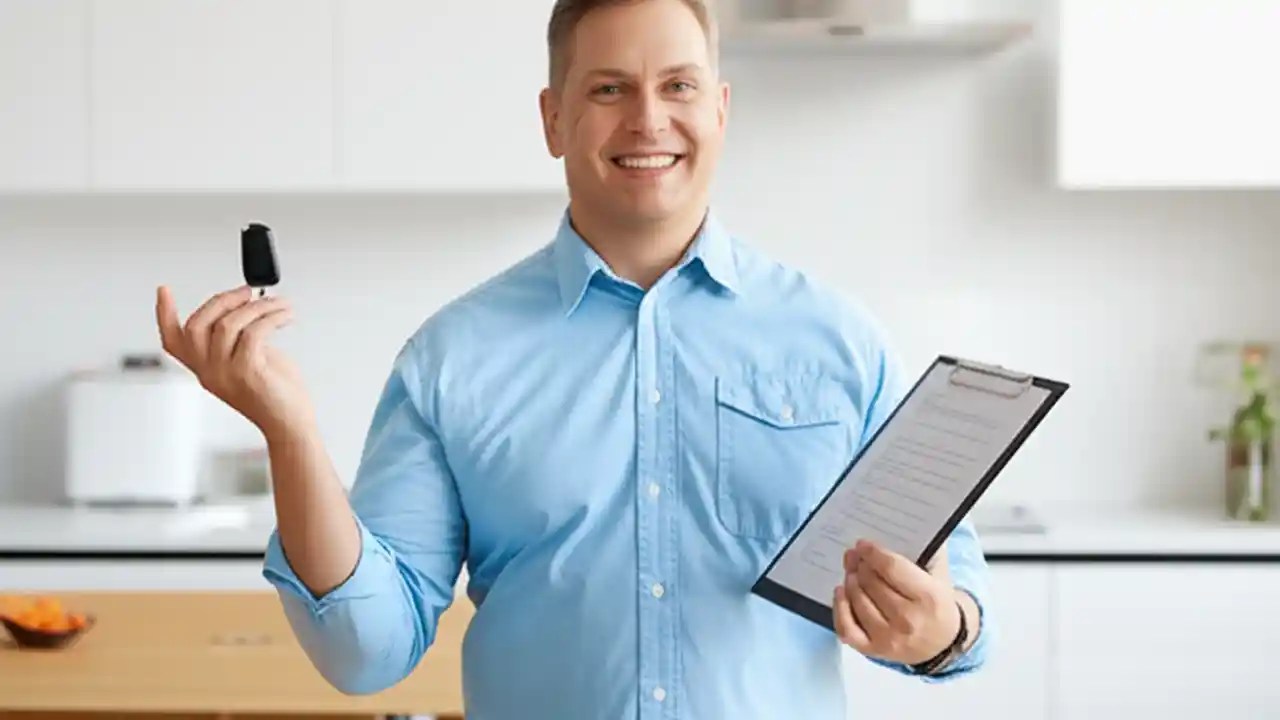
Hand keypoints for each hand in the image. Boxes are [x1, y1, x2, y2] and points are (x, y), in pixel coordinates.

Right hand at [155, 284, 313, 440]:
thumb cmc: (277, 395)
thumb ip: (238, 339)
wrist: (291, 425)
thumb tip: (245, 307)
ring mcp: (226, 373)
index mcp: (206, 370)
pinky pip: (253, 332)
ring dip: (257, 307)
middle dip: (223, 300)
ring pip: (228, 324)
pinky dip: (271, 317)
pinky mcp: (248, 372)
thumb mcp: (249, 362)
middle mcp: (210, 372)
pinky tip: (285, 315)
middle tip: (248, 292)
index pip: (173, 342)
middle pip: (197, 325)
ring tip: (278, 305)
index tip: (163, 290)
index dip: (163, 315)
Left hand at [832, 539, 962, 666]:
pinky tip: (841, 592)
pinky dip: (839, 608)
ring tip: (851, 571)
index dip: (873, 553)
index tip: (863, 545)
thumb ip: (928, 551)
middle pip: (871, 583)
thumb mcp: (939, 575)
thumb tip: (902, 526)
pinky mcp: (875, 651)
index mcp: (928, 597)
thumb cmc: (937, 602)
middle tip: (855, 555)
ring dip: (850, 581)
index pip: (892, 568)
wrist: (944, 642)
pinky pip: (846, 628)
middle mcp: (908, 620)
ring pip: (857, 601)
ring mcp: (889, 638)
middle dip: (860, 565)